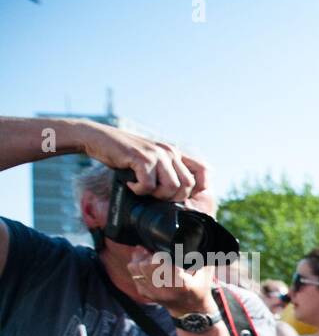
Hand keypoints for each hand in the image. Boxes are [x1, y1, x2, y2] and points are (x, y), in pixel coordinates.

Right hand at [70, 119, 206, 201]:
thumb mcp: (150, 161)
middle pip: (188, 185)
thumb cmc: (123, 155)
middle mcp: (169, 151)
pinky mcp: (141, 158)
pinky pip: (149, 185)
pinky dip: (139, 190)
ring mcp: (156, 154)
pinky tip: (130, 184)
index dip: (200, 187)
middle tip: (154, 194)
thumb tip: (179, 196)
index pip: (204, 170)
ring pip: (172, 187)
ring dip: (156, 195)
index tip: (183, 195)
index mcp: (174, 153)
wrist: (97, 138)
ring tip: (142, 188)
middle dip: (172, 197)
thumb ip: (165, 172)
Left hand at [125, 246, 215, 316]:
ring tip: (144, 254)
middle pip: (144, 265)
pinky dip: (136, 269)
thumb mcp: (206, 272)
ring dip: (138, 260)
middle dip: (145, 254)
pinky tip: (143, 265)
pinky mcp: (147, 295)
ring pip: (135, 270)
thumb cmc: (200, 289)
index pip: (161, 264)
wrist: (192, 311)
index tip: (160, 248)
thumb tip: (200, 237)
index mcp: (182, 283)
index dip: (158, 254)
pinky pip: (135, 277)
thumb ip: (203, 255)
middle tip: (148, 248)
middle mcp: (166, 290)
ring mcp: (154, 293)